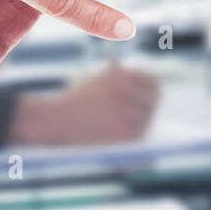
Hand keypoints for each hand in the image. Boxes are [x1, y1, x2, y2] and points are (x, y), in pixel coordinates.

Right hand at [8, 66, 159, 144]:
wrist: (56, 119)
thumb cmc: (76, 99)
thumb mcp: (98, 80)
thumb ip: (122, 80)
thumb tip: (151, 89)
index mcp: (120, 74)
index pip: (152, 82)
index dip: (152, 90)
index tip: (150, 96)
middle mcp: (124, 90)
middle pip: (154, 100)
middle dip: (149, 106)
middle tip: (144, 113)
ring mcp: (123, 111)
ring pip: (146, 118)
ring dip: (138, 122)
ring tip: (118, 124)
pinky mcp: (119, 132)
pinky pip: (138, 133)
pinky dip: (131, 135)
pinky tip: (117, 133)